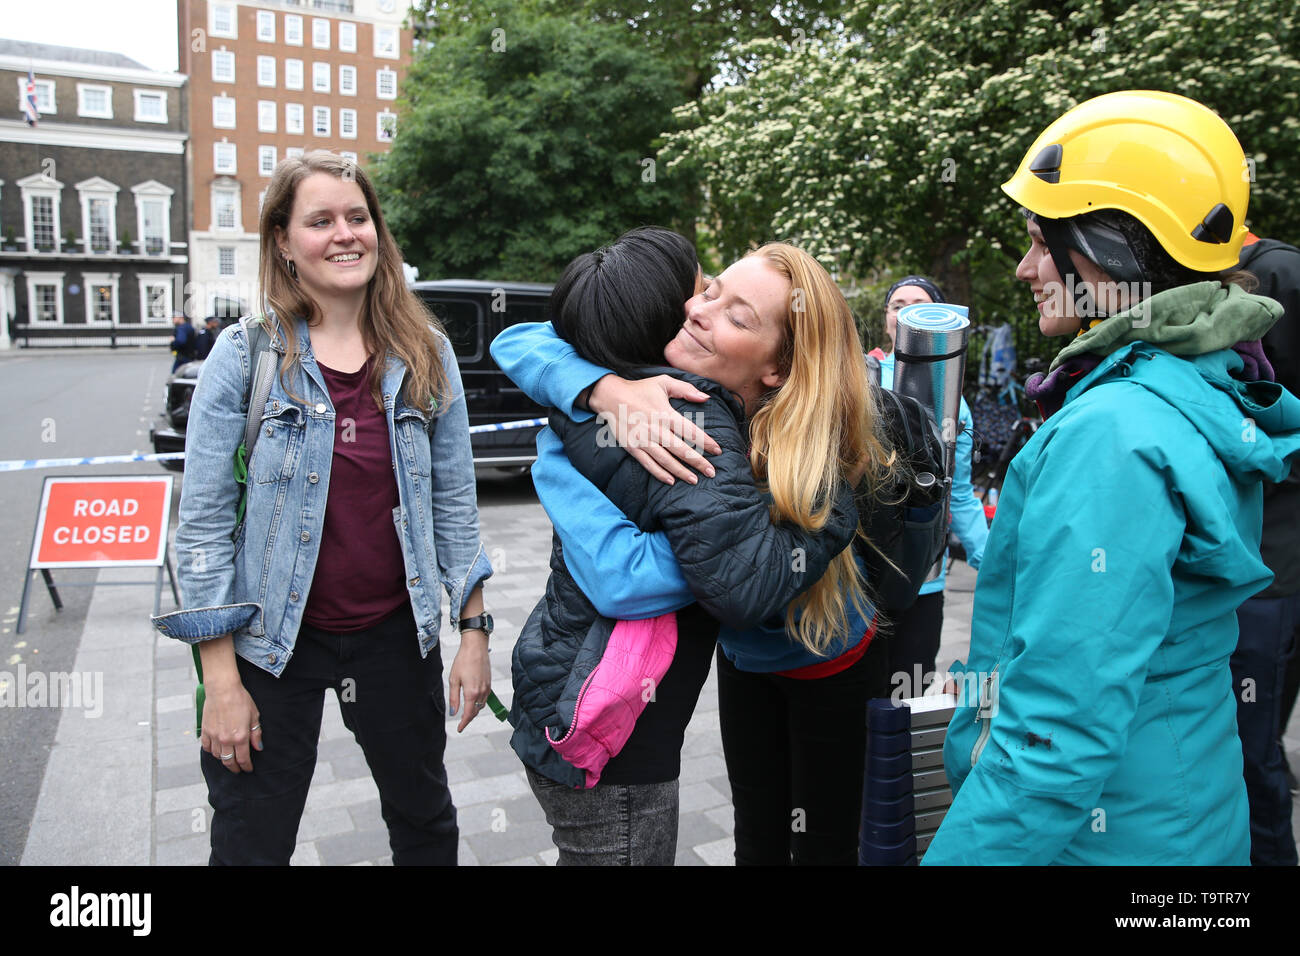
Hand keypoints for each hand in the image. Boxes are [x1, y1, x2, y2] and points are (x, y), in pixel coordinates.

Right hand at [200, 676, 262, 773]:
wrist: (223, 689)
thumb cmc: (240, 700)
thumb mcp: (254, 716)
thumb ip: (256, 734)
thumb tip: (258, 747)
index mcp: (240, 737)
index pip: (243, 759)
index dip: (246, 766)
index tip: (248, 769)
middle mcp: (226, 740)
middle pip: (229, 761)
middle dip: (234, 768)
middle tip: (238, 770)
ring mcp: (214, 736)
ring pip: (217, 756)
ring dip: (224, 760)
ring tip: (229, 759)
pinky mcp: (205, 731)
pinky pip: (207, 747)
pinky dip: (211, 751)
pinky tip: (216, 750)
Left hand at [448, 631, 490, 732]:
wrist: (476, 647)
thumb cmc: (463, 661)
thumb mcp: (454, 680)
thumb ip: (453, 698)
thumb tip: (453, 712)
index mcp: (471, 693)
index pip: (468, 714)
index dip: (464, 723)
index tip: (459, 729)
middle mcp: (481, 692)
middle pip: (476, 711)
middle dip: (469, 718)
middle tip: (461, 723)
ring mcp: (487, 688)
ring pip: (481, 706)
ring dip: (474, 711)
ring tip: (466, 713)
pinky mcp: (489, 683)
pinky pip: (485, 698)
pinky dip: (479, 703)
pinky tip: (473, 701)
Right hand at [588, 374, 720, 484]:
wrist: (610, 396)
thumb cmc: (640, 389)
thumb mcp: (663, 382)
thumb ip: (686, 389)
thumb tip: (706, 397)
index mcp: (664, 413)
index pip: (690, 430)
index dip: (705, 441)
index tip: (718, 450)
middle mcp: (654, 428)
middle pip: (680, 449)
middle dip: (697, 462)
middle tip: (711, 472)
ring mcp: (642, 440)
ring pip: (665, 460)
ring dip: (681, 471)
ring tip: (694, 480)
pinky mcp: (632, 447)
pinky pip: (648, 463)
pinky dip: (659, 473)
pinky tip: (671, 480)